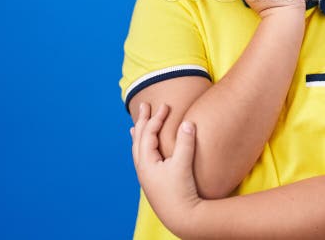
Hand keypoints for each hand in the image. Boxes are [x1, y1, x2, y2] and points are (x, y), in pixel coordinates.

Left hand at [131, 103, 202, 235]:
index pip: (148, 134)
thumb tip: (188, 122)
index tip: (165, 106)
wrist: (182, 218)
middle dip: (143, 122)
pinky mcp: (153, 182)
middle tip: (144, 106)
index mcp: (146, 162)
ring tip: (136, 126)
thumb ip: (185, 143)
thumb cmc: (181, 191)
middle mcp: (143, 169)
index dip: (157, 118)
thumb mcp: (184, 165)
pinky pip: (143, 159)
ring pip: (138, 150)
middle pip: (138, 140)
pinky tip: (146, 150)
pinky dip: (143, 148)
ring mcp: (147, 176)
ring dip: (140, 135)